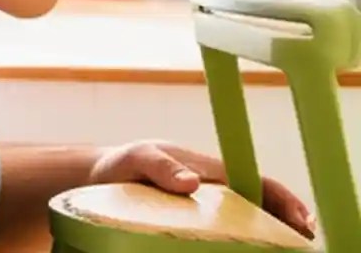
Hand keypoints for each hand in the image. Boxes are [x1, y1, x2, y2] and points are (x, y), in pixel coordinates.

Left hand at [90, 140, 316, 239]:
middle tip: (302, 247)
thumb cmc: (123, 162)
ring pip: (247, 226)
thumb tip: (193, 183)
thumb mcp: (138, 158)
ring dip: (268, 241)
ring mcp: (206, 211)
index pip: (260, 184)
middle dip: (287, 228)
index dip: (286, 201)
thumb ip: (161, 167)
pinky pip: (223, 237)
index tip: (302, 222)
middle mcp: (217, 192)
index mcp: (213, 171)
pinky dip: (241, 246)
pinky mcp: (193, 227)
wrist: (99, 175)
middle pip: (262, 210)